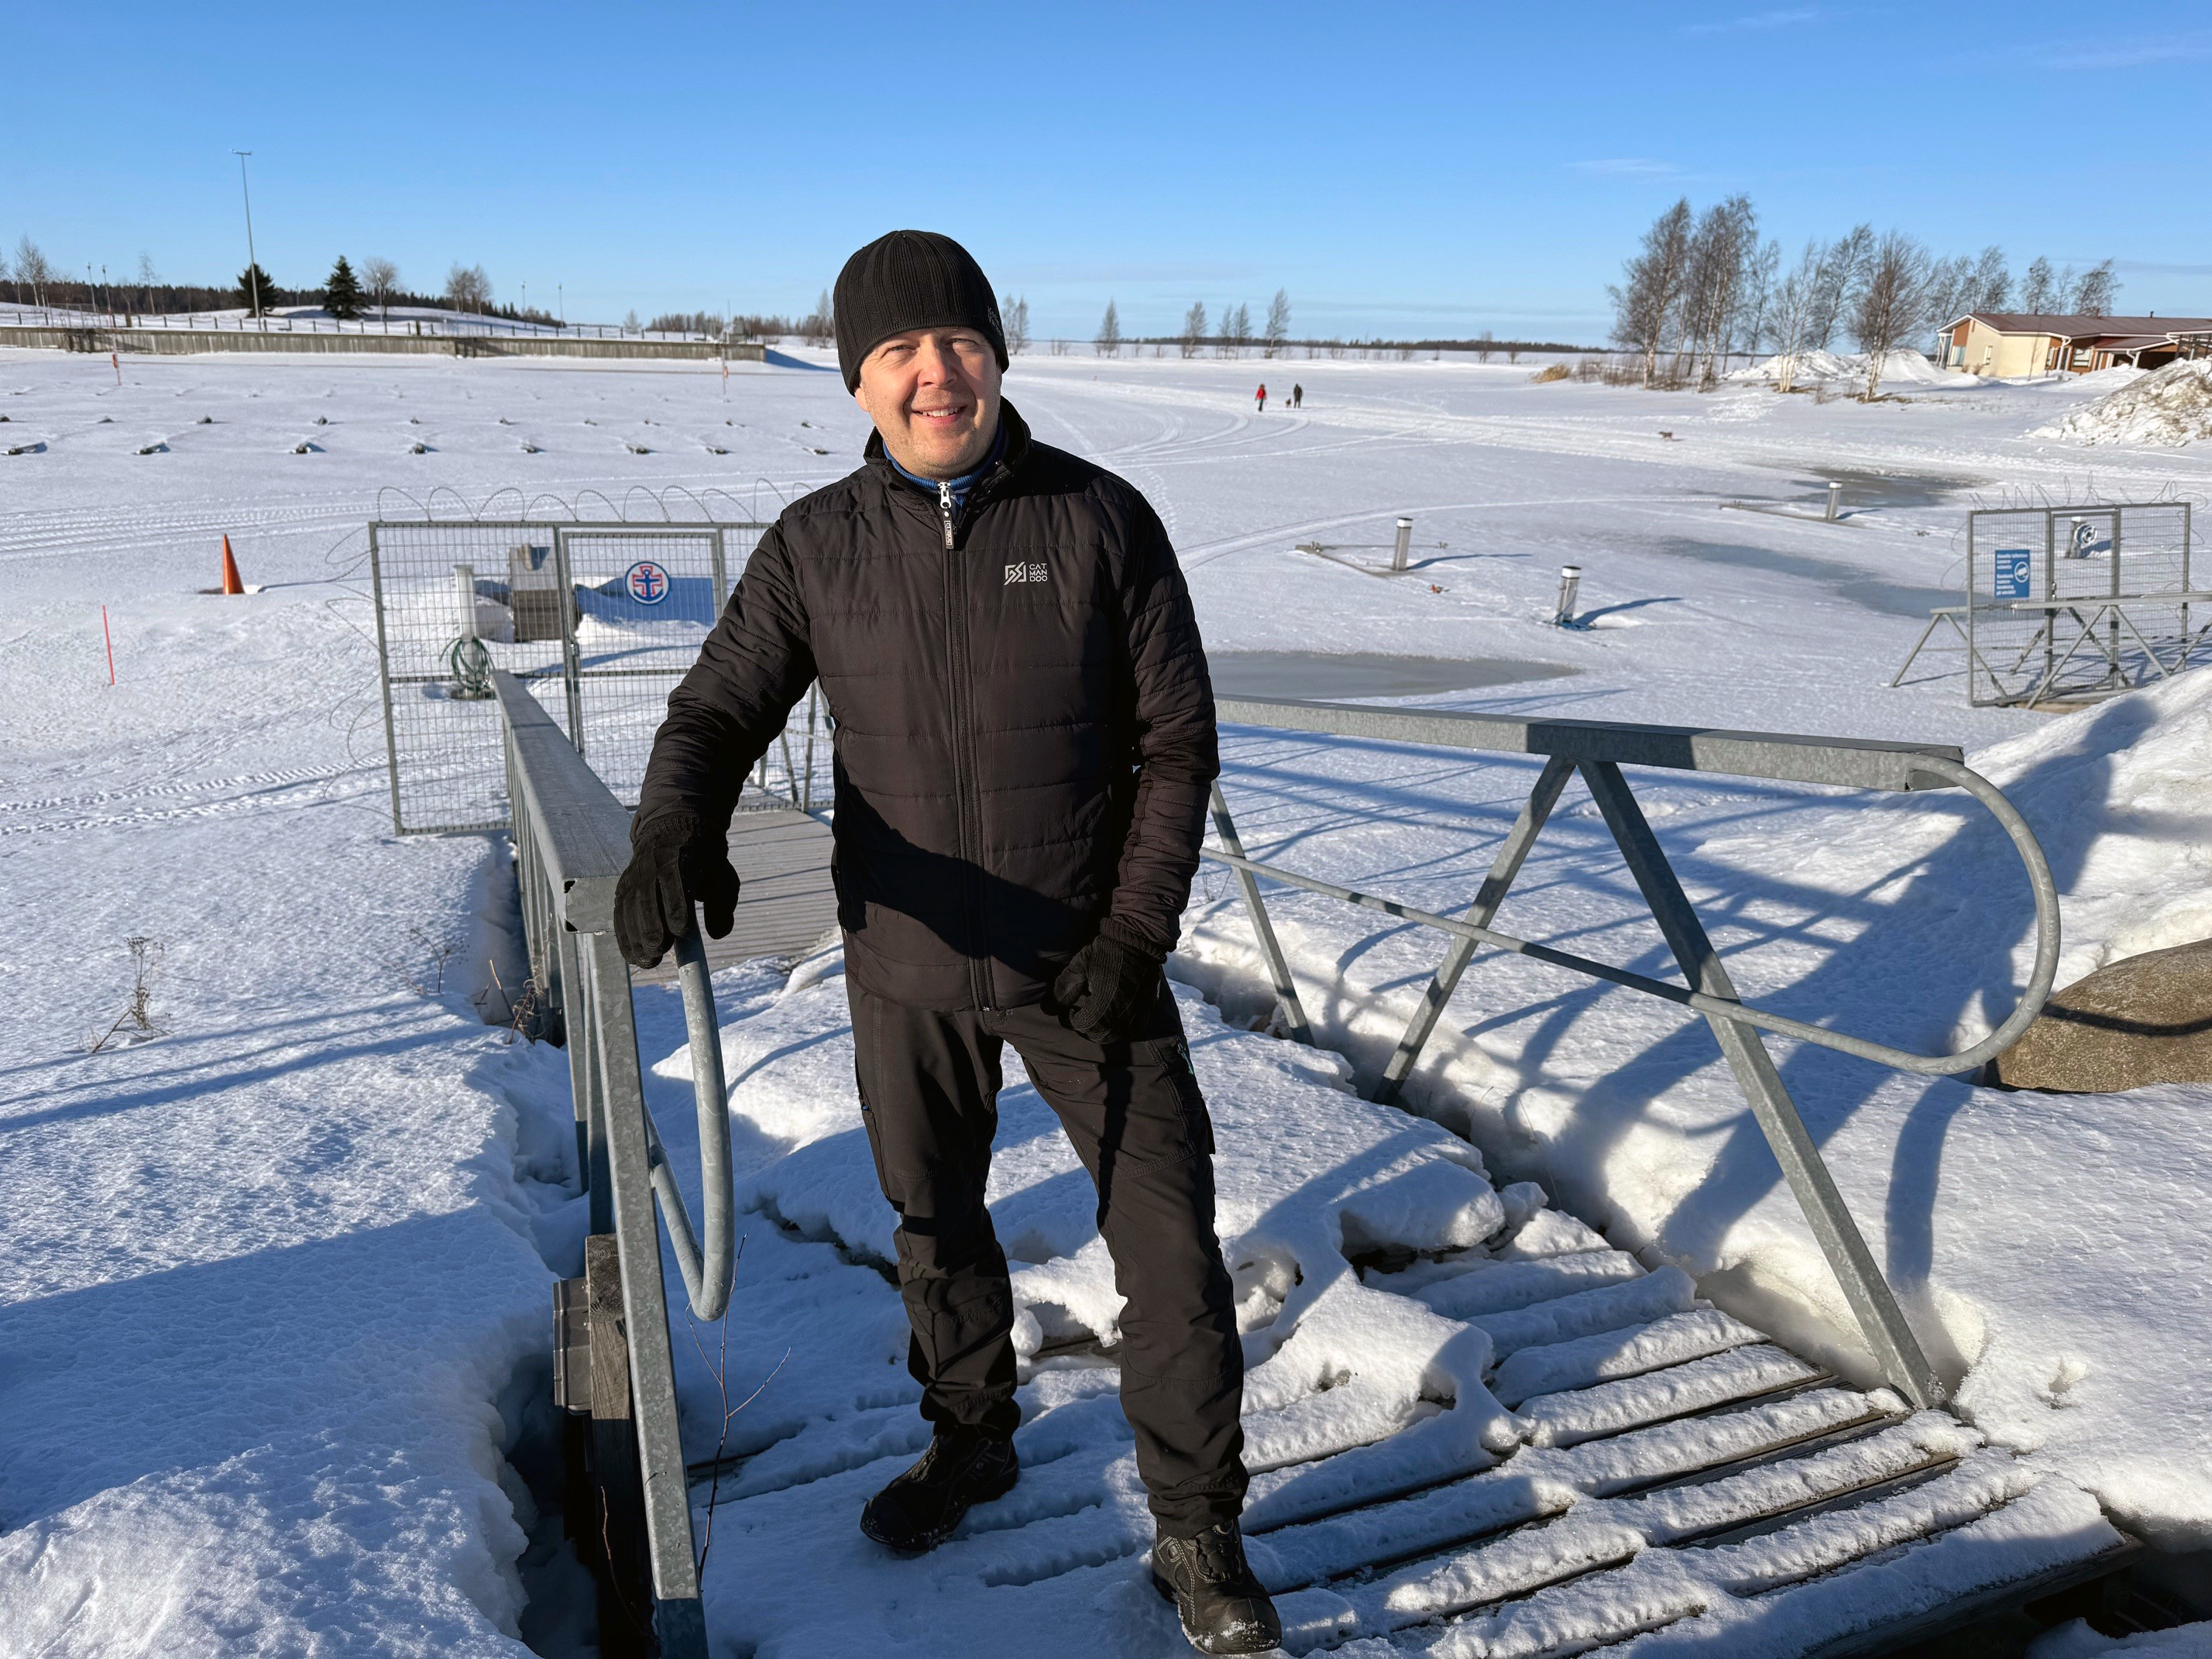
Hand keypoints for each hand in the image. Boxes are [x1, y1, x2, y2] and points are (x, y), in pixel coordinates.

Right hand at [614, 812, 739, 968]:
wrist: (672, 832)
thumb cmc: (703, 861)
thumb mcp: (722, 877)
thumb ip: (723, 906)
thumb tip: (718, 934)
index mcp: (680, 862)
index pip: (675, 891)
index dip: (678, 916)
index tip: (684, 933)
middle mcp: (652, 868)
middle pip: (647, 905)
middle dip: (652, 933)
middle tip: (661, 953)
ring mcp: (634, 878)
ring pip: (629, 913)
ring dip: (637, 940)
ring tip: (649, 961)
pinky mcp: (623, 889)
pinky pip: (619, 916)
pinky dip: (625, 938)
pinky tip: (633, 956)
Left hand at [1051, 927, 1164, 1042]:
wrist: (1137, 941)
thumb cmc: (1105, 952)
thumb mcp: (1079, 967)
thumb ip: (1063, 990)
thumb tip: (1048, 1009)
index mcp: (1104, 1005)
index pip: (1081, 1025)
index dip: (1069, 1019)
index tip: (1068, 1009)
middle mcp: (1122, 1015)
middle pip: (1099, 1035)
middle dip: (1085, 1027)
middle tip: (1080, 1013)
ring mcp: (1138, 1013)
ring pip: (1116, 1035)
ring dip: (1103, 1029)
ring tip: (1096, 1014)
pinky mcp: (1148, 1009)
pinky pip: (1133, 1028)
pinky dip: (1120, 1027)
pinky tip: (1113, 1014)